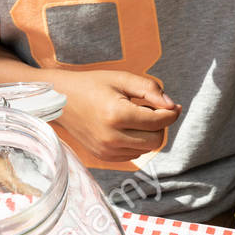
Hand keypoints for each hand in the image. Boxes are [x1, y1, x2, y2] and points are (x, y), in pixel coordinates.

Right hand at [55, 70, 180, 163]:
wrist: (60, 100)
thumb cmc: (92, 85)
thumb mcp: (122, 78)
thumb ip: (150, 89)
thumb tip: (173, 106)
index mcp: (117, 115)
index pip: (159, 122)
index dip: (171, 113)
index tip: (174, 105)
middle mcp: (111, 137)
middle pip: (156, 140)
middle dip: (160, 125)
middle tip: (151, 109)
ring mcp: (106, 150)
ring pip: (146, 149)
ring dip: (149, 134)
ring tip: (135, 116)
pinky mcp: (103, 156)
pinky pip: (133, 154)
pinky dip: (137, 142)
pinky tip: (126, 127)